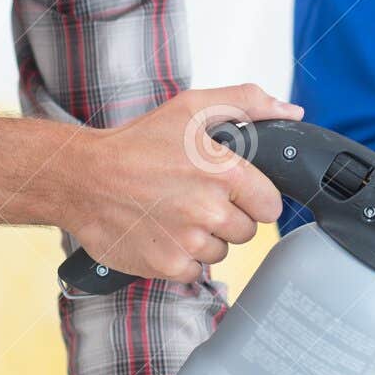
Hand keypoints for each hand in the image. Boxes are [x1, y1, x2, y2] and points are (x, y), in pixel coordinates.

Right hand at [61, 84, 302, 281]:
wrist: (83, 178)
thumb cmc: (137, 143)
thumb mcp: (192, 108)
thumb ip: (247, 103)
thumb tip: (291, 110)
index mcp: (225, 173)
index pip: (271, 205)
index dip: (254, 198)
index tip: (234, 192)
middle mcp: (210, 210)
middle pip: (247, 231)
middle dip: (229, 217)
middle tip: (196, 198)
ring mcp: (189, 241)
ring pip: (221, 252)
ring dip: (205, 238)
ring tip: (176, 213)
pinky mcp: (168, 266)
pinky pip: (196, 272)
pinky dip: (183, 258)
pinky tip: (164, 234)